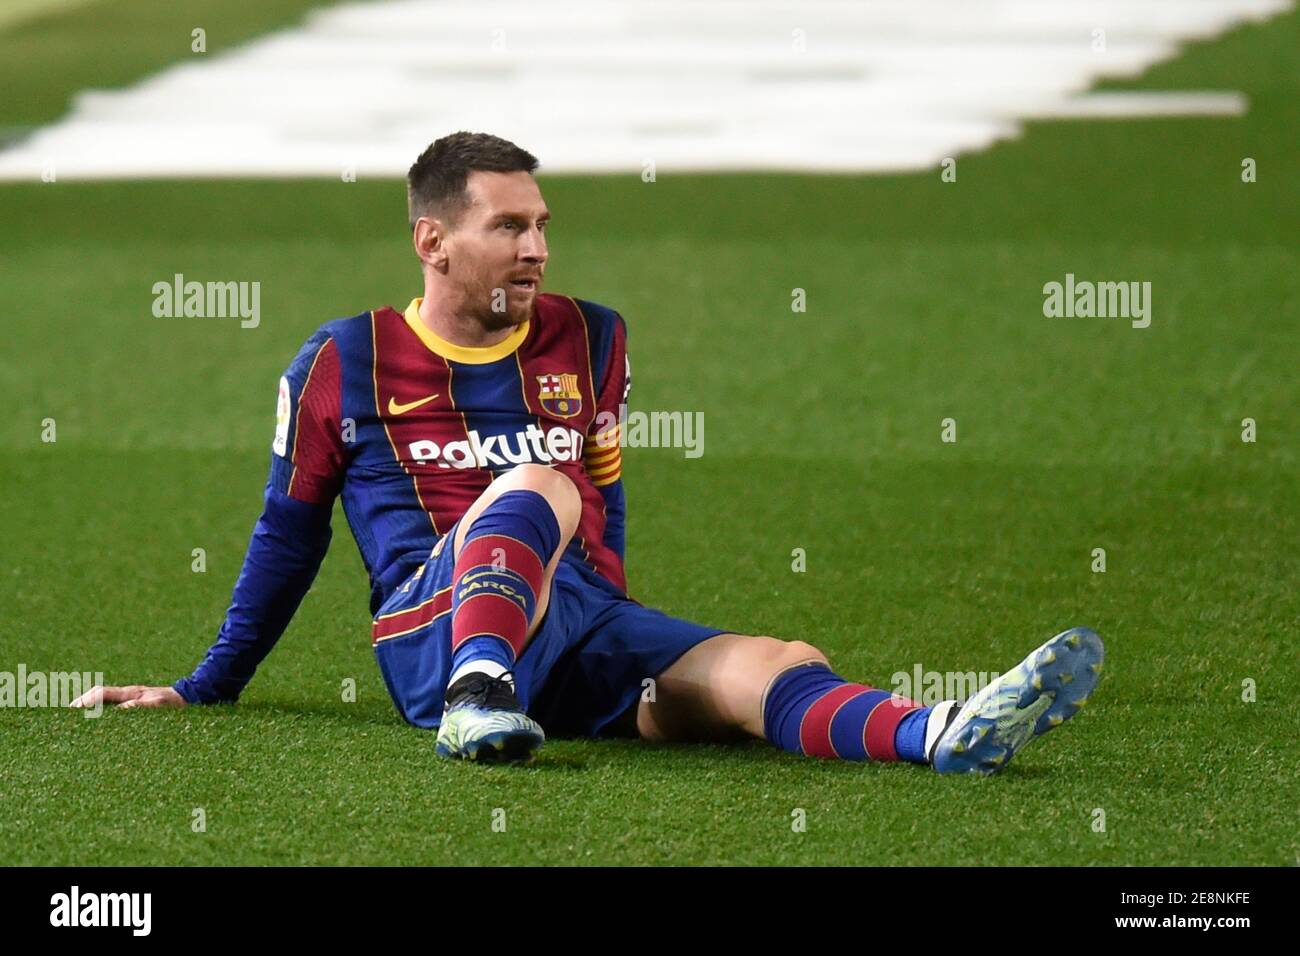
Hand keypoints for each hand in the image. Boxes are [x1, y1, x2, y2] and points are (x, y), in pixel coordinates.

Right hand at [70, 685, 186, 709]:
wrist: (187, 697)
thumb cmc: (173, 702)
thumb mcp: (160, 704)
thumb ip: (143, 705)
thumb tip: (123, 708)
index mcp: (130, 693)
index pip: (102, 693)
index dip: (88, 700)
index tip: (75, 709)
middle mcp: (126, 694)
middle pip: (98, 694)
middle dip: (82, 701)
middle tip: (66, 713)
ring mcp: (128, 698)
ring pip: (103, 699)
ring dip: (88, 705)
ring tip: (73, 718)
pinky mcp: (132, 705)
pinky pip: (110, 706)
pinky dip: (98, 710)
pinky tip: (93, 721)